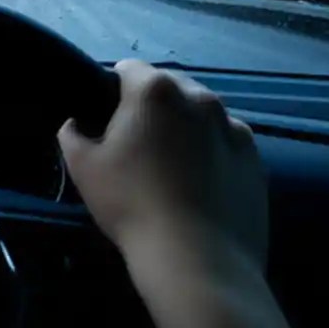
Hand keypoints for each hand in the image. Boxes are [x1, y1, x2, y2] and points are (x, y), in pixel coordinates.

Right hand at [58, 59, 266, 273]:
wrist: (197, 260)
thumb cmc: (132, 205)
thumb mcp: (83, 168)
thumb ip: (72, 134)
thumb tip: (76, 123)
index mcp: (155, 91)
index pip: (128, 69)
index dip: (113, 92)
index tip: (107, 124)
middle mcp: (200, 97)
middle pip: (169, 88)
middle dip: (153, 107)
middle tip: (138, 148)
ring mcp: (234, 127)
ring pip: (201, 115)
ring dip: (185, 128)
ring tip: (173, 169)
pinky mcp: (256, 159)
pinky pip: (226, 144)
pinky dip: (213, 153)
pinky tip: (201, 186)